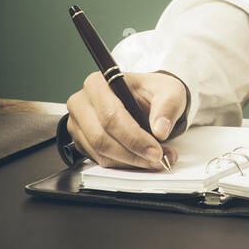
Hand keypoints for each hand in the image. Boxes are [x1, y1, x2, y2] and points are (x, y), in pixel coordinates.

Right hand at [66, 69, 187, 168]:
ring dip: (130, 162)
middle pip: (101, 138)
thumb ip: (167, 107)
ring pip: (100, 153)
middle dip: (132, 153)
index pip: (111, 116)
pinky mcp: (82, 141)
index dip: (133, 137)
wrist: (146, 98)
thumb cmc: (153, 92)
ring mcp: (78, 124)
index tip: (155, 150)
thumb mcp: (169, 91)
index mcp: (98, 84)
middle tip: (157, 159)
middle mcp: (82, 103)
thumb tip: (160, 130)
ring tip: (155, 159)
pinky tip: (141, 159)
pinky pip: (100, 160)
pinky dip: (123, 164)